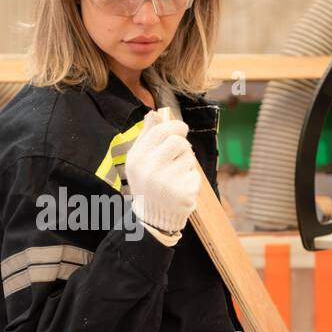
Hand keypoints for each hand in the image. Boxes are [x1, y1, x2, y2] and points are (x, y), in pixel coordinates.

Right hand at [125, 109, 200, 234]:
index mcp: (137, 158)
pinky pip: (194, 175)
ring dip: (186, 163)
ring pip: (188, 158)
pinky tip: (180, 187)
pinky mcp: (183, 193)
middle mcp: (150, 170)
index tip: (182, 128)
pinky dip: (191, 179)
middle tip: (179, 153)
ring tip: (175, 175)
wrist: (152, 217)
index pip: (161, 131)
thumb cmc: (147, 183)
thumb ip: (146, 136)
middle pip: (178, 141)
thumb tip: (153, 113)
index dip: (175, 126)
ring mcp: (167, 182)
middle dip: (182, 145)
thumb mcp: (139, 160)